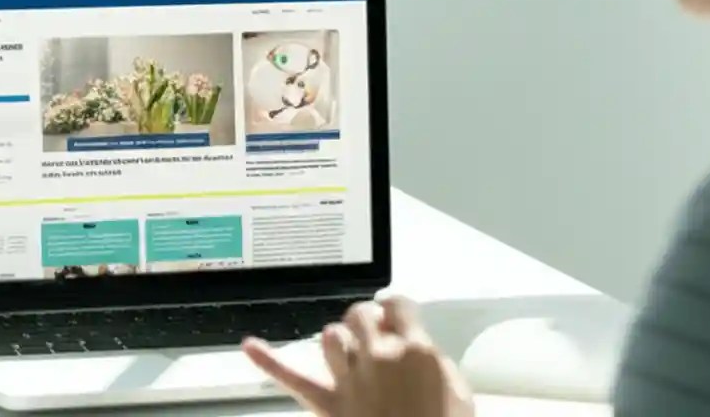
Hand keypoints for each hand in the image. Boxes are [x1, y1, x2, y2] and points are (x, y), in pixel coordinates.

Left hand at [243, 297, 474, 416]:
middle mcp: (378, 357)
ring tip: (348, 350)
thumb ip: (436, 362)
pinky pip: (293, 378)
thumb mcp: (458, 393)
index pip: (397, 305)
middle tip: (373, 334)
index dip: (396, 309)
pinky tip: (250, 346)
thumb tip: (420, 348)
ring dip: (338, 340)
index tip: (396, 315)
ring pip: (330, 337)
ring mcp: (350, 380)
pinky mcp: (328, 404)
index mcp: (415, 351)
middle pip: (359, 315)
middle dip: (365, 320)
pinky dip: (269, 362)